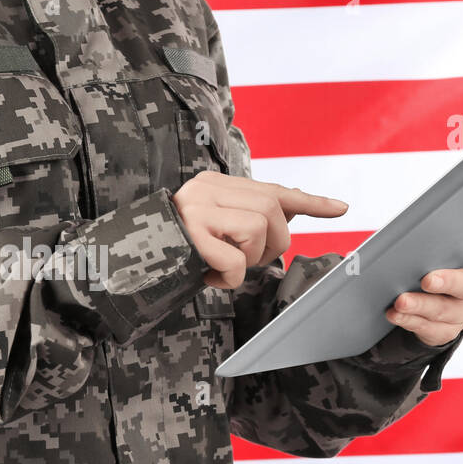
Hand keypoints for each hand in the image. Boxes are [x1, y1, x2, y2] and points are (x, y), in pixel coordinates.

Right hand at [172, 171, 348, 288]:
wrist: (121, 264)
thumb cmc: (171, 254)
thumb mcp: (211, 232)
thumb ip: (244, 220)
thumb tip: (289, 214)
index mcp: (213, 186)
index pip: (271, 190)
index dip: (309, 202)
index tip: (341, 209)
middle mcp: (205, 190)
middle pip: (271, 210)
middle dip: (273, 243)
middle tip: (247, 261)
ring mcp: (196, 209)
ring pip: (258, 230)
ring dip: (249, 259)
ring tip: (223, 266)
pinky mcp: (190, 234)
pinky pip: (235, 260)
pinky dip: (229, 277)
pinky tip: (208, 277)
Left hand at [386, 232, 462, 346]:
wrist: (426, 308)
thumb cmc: (431, 267)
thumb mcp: (437, 255)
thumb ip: (433, 245)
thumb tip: (409, 238)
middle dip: (448, 282)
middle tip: (427, 280)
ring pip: (444, 310)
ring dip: (420, 305)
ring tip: (401, 301)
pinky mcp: (446, 331)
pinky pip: (428, 327)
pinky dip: (408, 320)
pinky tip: (395, 314)